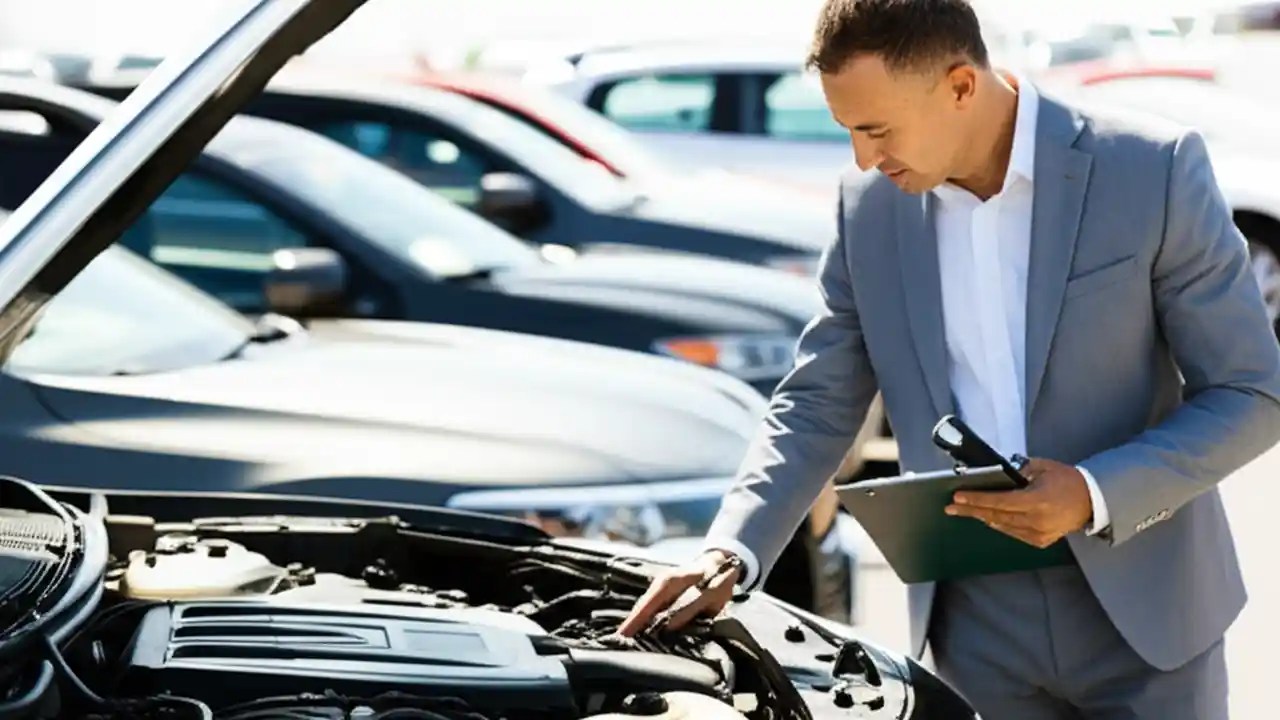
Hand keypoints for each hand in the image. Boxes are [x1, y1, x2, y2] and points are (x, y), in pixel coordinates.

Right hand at [616, 549, 742, 636]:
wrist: (720, 564)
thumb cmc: (716, 580)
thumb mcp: (708, 595)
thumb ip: (689, 609)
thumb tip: (668, 627)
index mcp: (668, 582)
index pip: (646, 605)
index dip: (634, 622)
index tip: (622, 636)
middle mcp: (660, 585)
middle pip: (641, 607)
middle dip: (630, 625)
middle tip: (619, 644)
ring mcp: (661, 589)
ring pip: (645, 609)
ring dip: (636, 624)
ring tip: (625, 642)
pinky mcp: (665, 595)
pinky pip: (652, 609)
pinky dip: (646, 621)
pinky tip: (642, 634)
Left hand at [945, 458, 1093, 547]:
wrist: (1091, 500)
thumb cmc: (1066, 480)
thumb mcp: (1042, 467)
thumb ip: (1018, 470)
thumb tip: (996, 474)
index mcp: (1037, 501)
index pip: (999, 501)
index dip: (977, 499)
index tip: (958, 497)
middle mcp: (1037, 521)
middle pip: (996, 516)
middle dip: (972, 510)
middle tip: (951, 507)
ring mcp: (1039, 534)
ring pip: (1002, 526)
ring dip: (983, 517)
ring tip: (965, 510)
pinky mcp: (1041, 541)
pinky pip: (1013, 533)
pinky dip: (999, 524)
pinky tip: (987, 518)